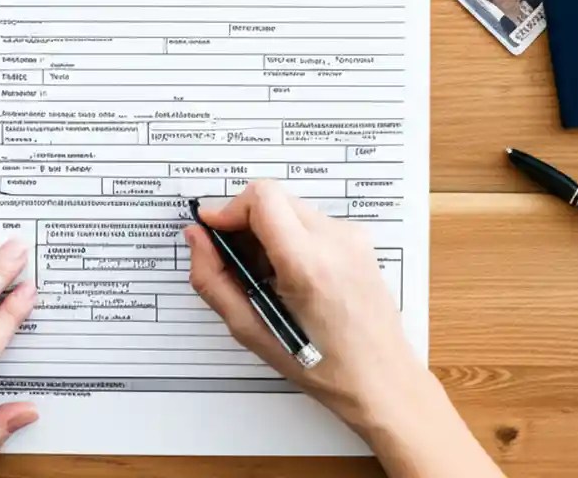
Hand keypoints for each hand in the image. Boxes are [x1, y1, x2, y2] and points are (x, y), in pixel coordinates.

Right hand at [184, 181, 433, 434]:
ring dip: (267, 231)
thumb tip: (197, 239)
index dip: (228, 208)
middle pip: (273, 198)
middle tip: (235, 260)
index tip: (213, 229)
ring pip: (290, 208)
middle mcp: (335, 241)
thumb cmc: (323, 365)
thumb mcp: (252, 331)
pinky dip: (290, 238)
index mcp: (308, 263)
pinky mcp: (359, 241)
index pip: (261, 198)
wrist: (380, 379)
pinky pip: (311, 222)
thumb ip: (214, 280)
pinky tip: (290, 276)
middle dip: (244, 221)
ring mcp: (352, 237)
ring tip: (265, 276)